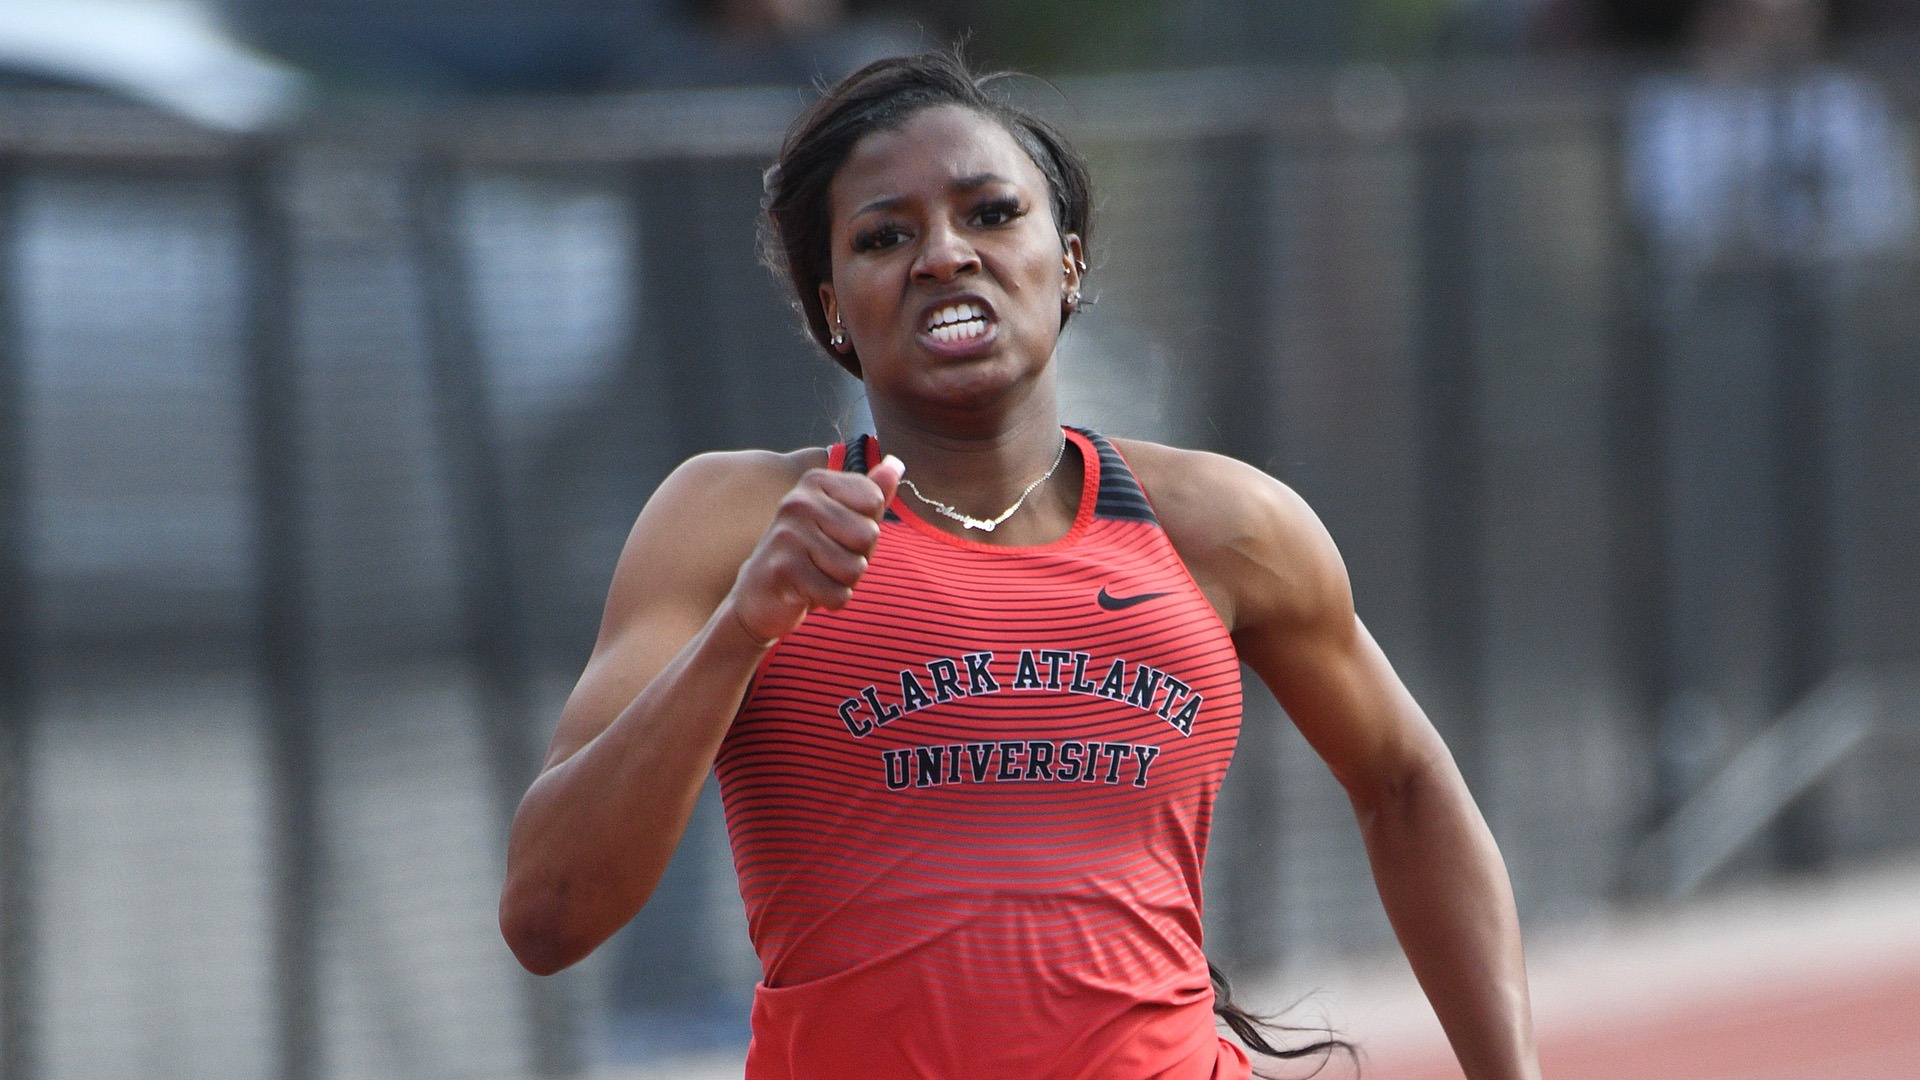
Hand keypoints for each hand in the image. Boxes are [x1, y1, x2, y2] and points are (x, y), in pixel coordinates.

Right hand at [725, 455, 903, 645]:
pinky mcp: (784, 569)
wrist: (761, 595)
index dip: (867, 527)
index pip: (875, 501)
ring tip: (817, 575)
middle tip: (826, 561)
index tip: (838, 535)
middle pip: (868, 534)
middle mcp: (798, 501)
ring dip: (843, 582)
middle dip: (857, 558)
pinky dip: (830, 601)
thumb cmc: (810, 555)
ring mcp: (788, 534)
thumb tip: (896, 464)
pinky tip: (807, 592)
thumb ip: (870, 493)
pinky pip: (838, 594)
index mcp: (815, 481)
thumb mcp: (843, 520)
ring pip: (855, 568)